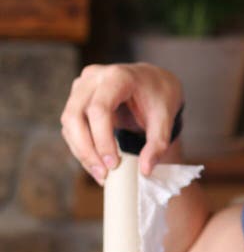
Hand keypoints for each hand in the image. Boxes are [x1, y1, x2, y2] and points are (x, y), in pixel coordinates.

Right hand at [60, 63, 182, 183]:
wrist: (154, 82)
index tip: (114, 164)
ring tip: (101, 174)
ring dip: (82, 151)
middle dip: (87, 149)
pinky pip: (71, 126)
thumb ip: (158, 143)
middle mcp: (94, 77)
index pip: (99, 109)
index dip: (102, 139)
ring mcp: (82, 86)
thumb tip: (145, 170)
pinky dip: (81, 146)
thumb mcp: (165, 118)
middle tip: (103, 174)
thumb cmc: (159, 97)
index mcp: (118, 76)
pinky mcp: (77, 98)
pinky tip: (96, 164)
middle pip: (75, 116)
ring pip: (69, 122)